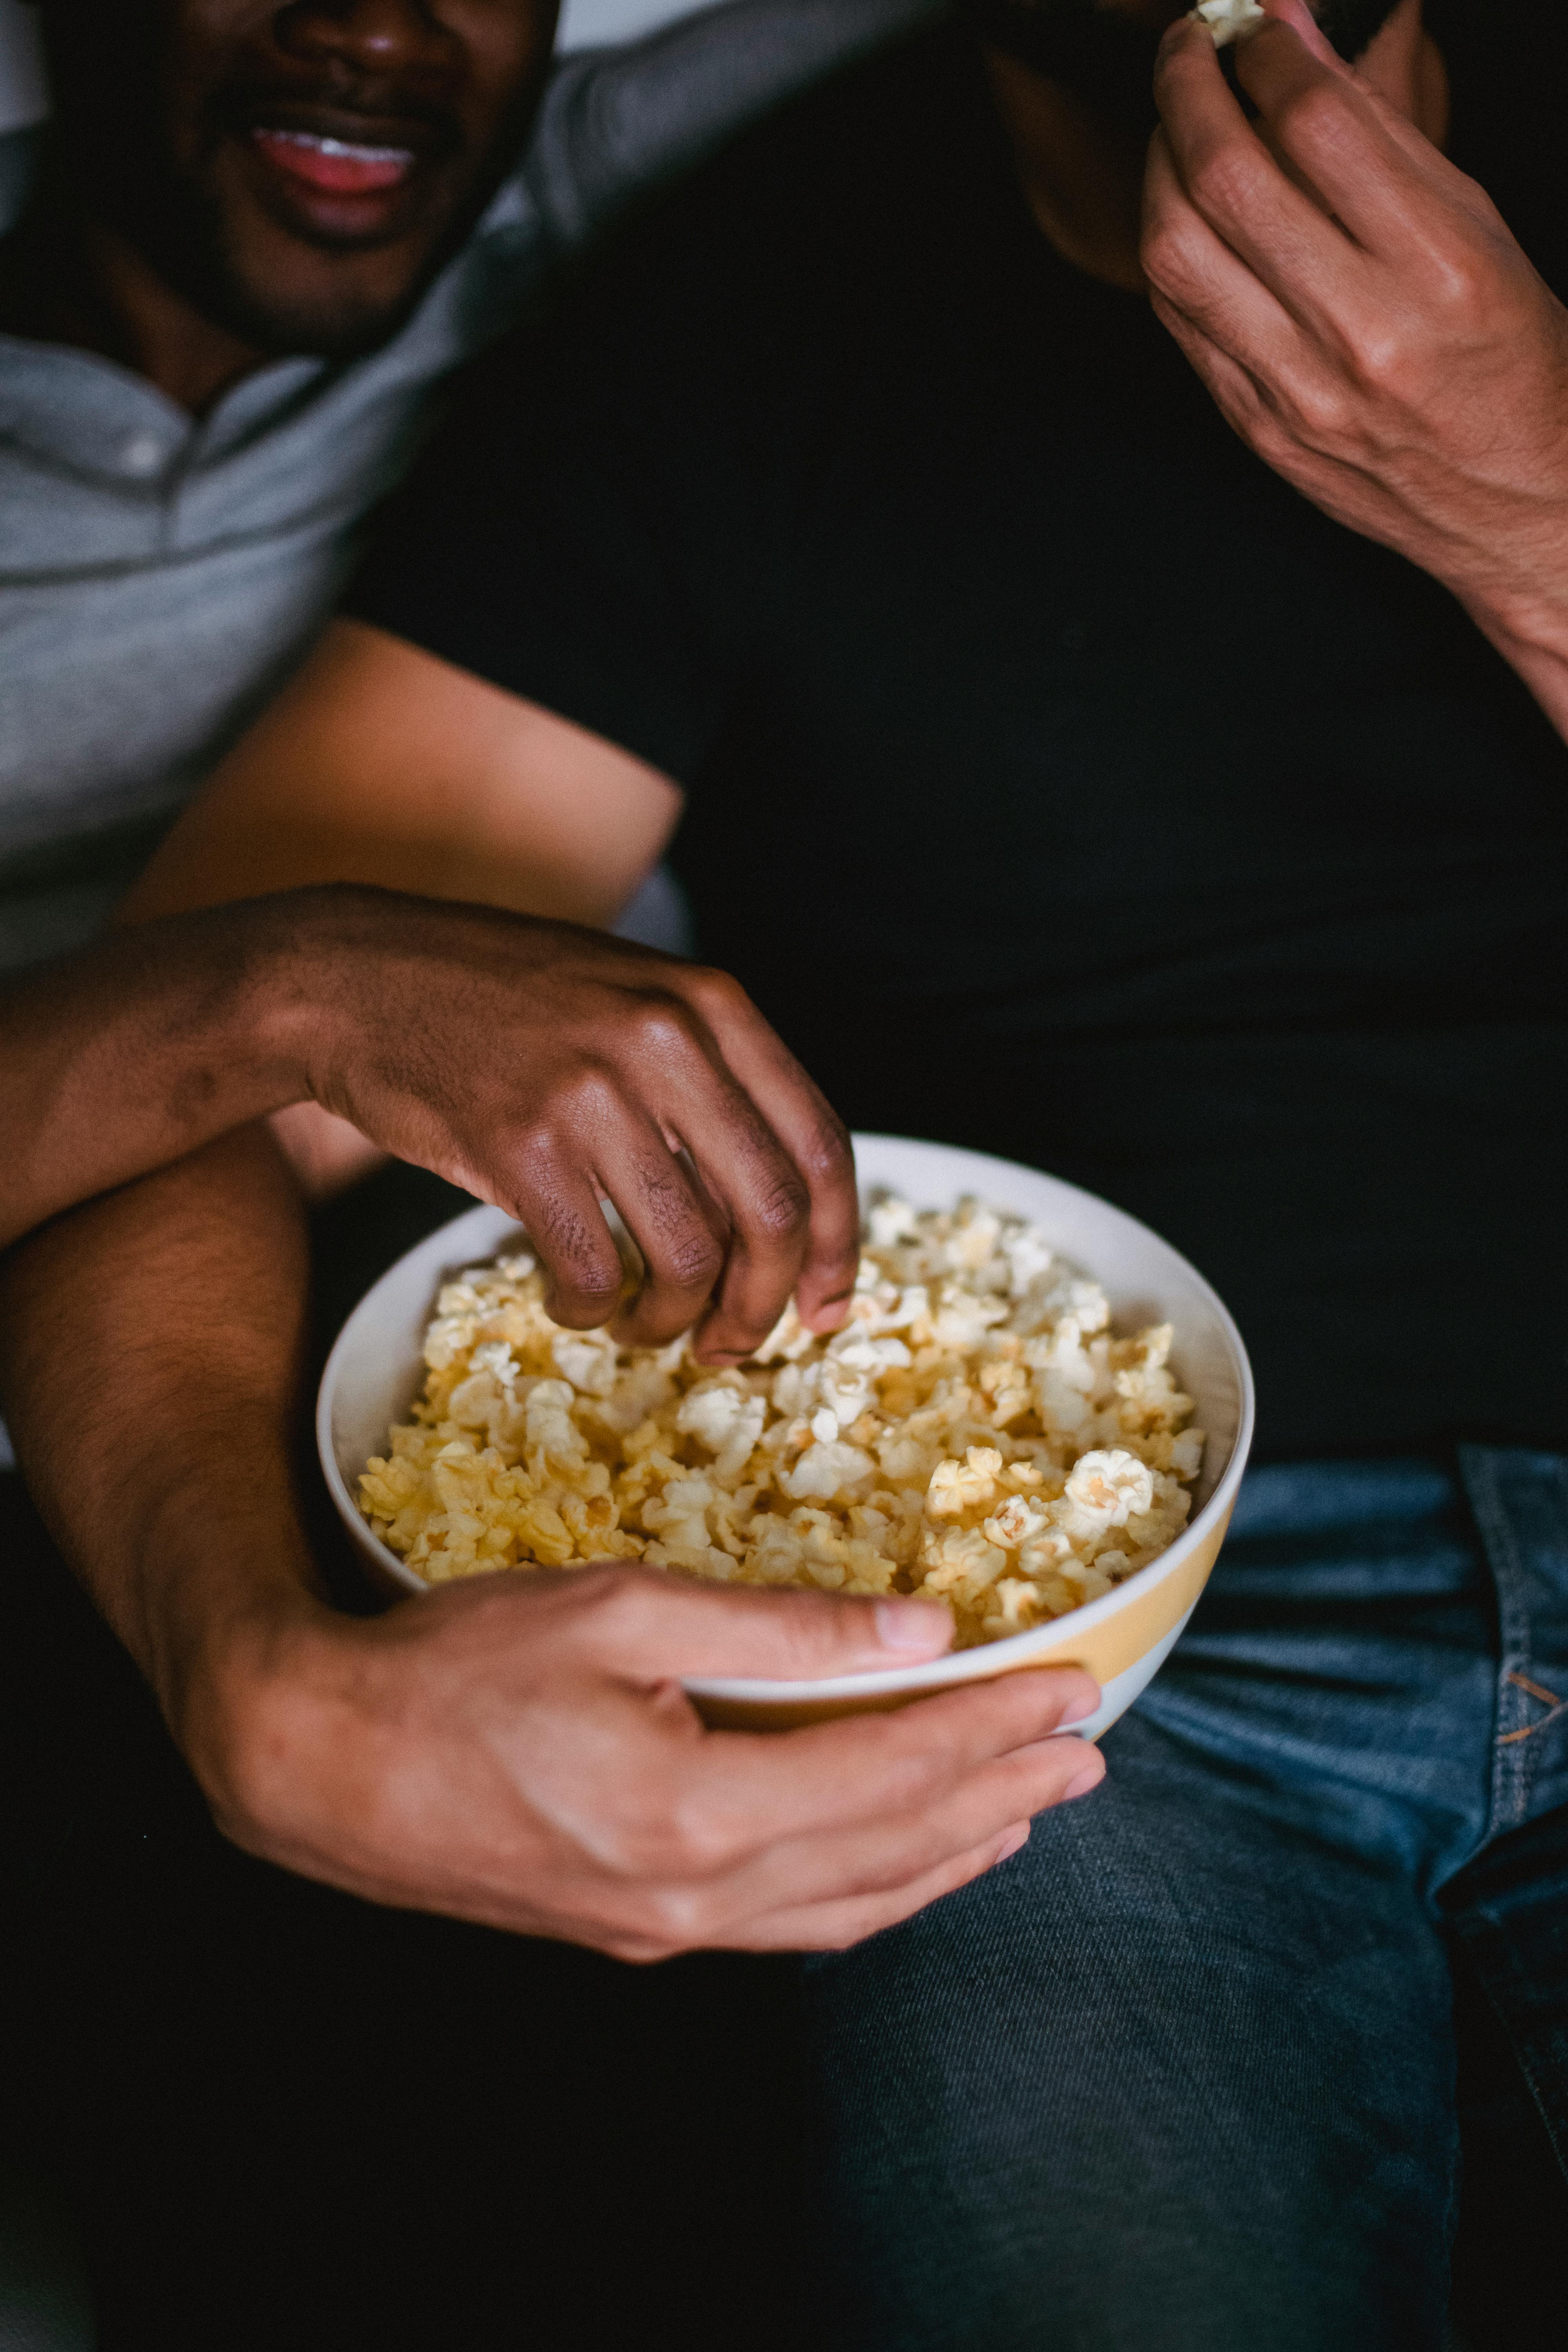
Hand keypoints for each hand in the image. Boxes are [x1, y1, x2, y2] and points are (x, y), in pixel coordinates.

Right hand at [192, 1567, 1103, 1959]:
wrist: (321, 1766)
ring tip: (1027, 1811)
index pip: (892, 1771)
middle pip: (895, 1851)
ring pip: (853, 1906)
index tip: (1072, 1690)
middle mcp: (696, 1895)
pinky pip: (792, 1927)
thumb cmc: (455, 1670)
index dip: (992, 1728)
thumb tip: (915, 1632)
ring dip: (953, 1855)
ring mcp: (666, 1928)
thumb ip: (777, 1629)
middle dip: (1003, 1796)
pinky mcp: (636, 1932)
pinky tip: (905, 1866)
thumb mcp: (619, 1611)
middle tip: (1088, 1753)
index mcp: (698, 1811)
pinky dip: (873, 1894)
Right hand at [291, 886, 857, 1360]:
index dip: (839, 1245)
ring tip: (646, 1326)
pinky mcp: (518, 1146)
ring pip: (687, 1256)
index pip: (820, 1145)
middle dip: (763, 1303)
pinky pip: (591, 1270)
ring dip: (675, 1320)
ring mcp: (591, 1093)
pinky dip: (592, 1310)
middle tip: (735, 1344)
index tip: (827, 1306)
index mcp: (712, 1005)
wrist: (359, 978)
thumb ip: (712, 1080)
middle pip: (769, 1213)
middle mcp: (666, 1041)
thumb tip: (778, 1214)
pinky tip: (575, 1303)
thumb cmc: (502, 1002)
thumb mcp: (633, 1000)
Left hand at [1143, 2, 1567, 703]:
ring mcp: (1299, 390)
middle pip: (1228, 180)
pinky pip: (1179, 323)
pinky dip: (1168, 250)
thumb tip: (1300, 34)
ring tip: (1176, 125)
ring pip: (1177, 253)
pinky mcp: (1259, 430)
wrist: (1518, 498)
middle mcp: (1362, 332)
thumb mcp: (1475, 225)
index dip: (1267, 53)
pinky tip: (1180, 211)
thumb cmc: (1508, 352)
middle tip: (1192, 49)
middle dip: (1190, 89)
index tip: (1253, 24)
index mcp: (1438, 268)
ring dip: (1158, 167)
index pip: (1317, 124)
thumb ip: (1384, 132)